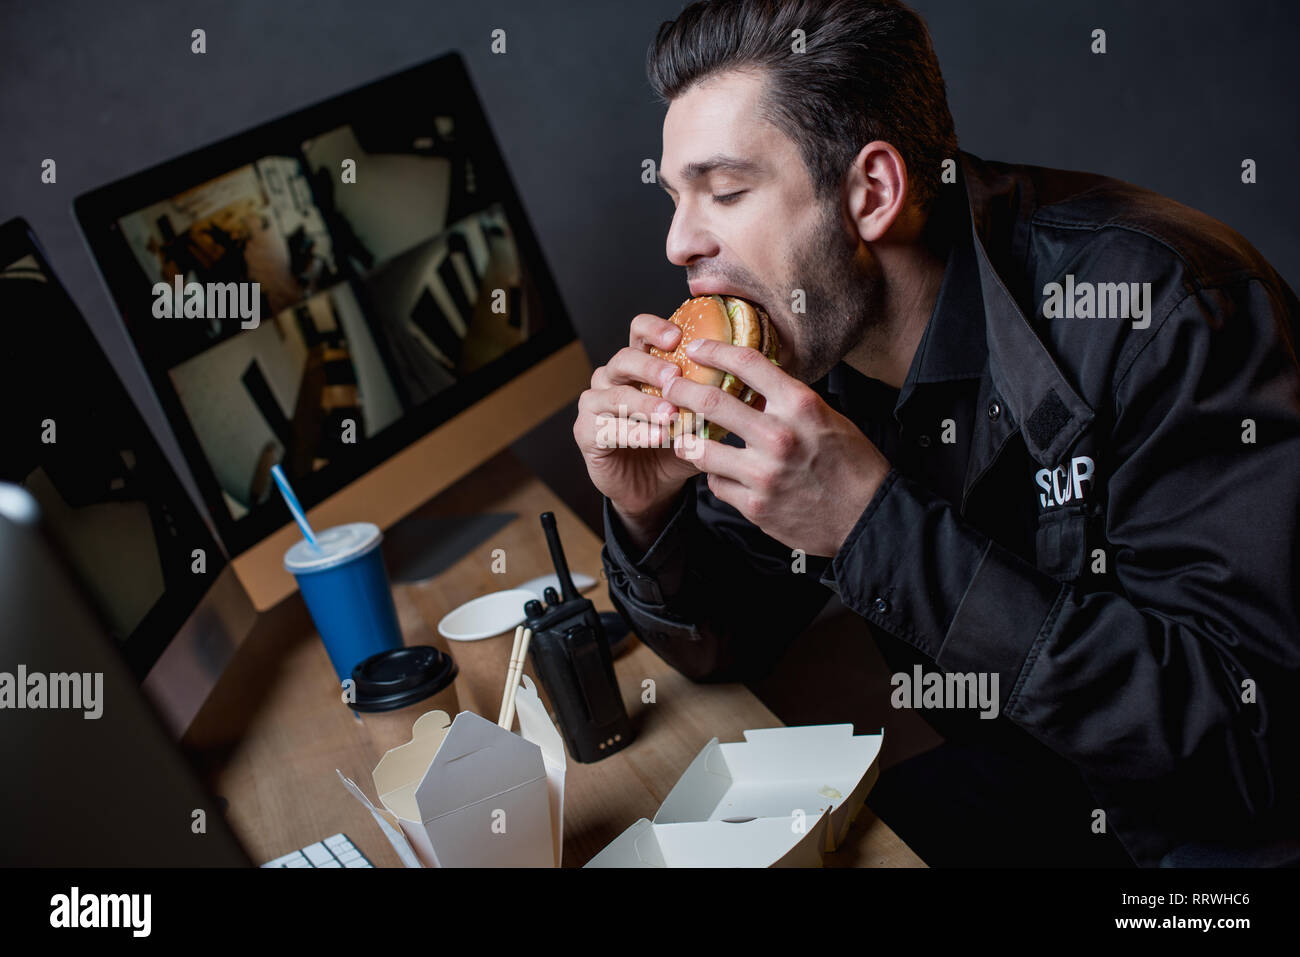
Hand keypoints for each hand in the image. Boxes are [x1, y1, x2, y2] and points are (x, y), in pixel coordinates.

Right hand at [573, 313, 700, 535]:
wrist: (651, 488)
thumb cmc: (674, 447)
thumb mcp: (698, 422)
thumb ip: (715, 402)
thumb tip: (751, 385)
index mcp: (637, 365)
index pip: (638, 332)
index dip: (654, 329)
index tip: (677, 337)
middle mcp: (611, 378)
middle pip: (624, 359)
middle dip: (650, 366)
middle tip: (675, 377)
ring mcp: (594, 403)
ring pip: (615, 394)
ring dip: (644, 403)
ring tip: (670, 414)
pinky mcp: (586, 432)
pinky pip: (606, 427)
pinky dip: (634, 432)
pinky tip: (657, 438)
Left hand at [663, 337, 890, 556]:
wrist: (869, 517)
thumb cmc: (851, 465)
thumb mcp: (825, 419)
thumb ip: (786, 403)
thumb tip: (750, 388)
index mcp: (800, 406)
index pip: (747, 363)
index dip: (714, 351)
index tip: (696, 348)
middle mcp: (779, 436)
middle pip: (711, 402)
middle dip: (681, 390)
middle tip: (668, 386)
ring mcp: (763, 473)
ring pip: (701, 448)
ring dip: (686, 439)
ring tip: (680, 434)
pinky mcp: (754, 505)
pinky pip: (716, 483)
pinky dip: (715, 476)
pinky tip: (720, 473)